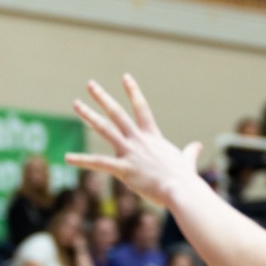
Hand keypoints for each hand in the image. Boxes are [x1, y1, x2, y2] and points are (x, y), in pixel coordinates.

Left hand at [68, 75, 203, 209]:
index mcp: (152, 137)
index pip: (141, 108)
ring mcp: (129, 152)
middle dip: (103, 97)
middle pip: (117, 113)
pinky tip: (67, 158)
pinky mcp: (124, 169)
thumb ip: (190, 152)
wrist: (181, 189)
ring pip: (105, 129)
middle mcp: (138, 140)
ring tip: (76, 104)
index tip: (125, 76)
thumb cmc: (185, 178)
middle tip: (90, 84)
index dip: (133, 91)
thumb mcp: (187, 161)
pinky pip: (99, 163)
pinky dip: (82, 160)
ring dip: (89, 115)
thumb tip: (198, 146)